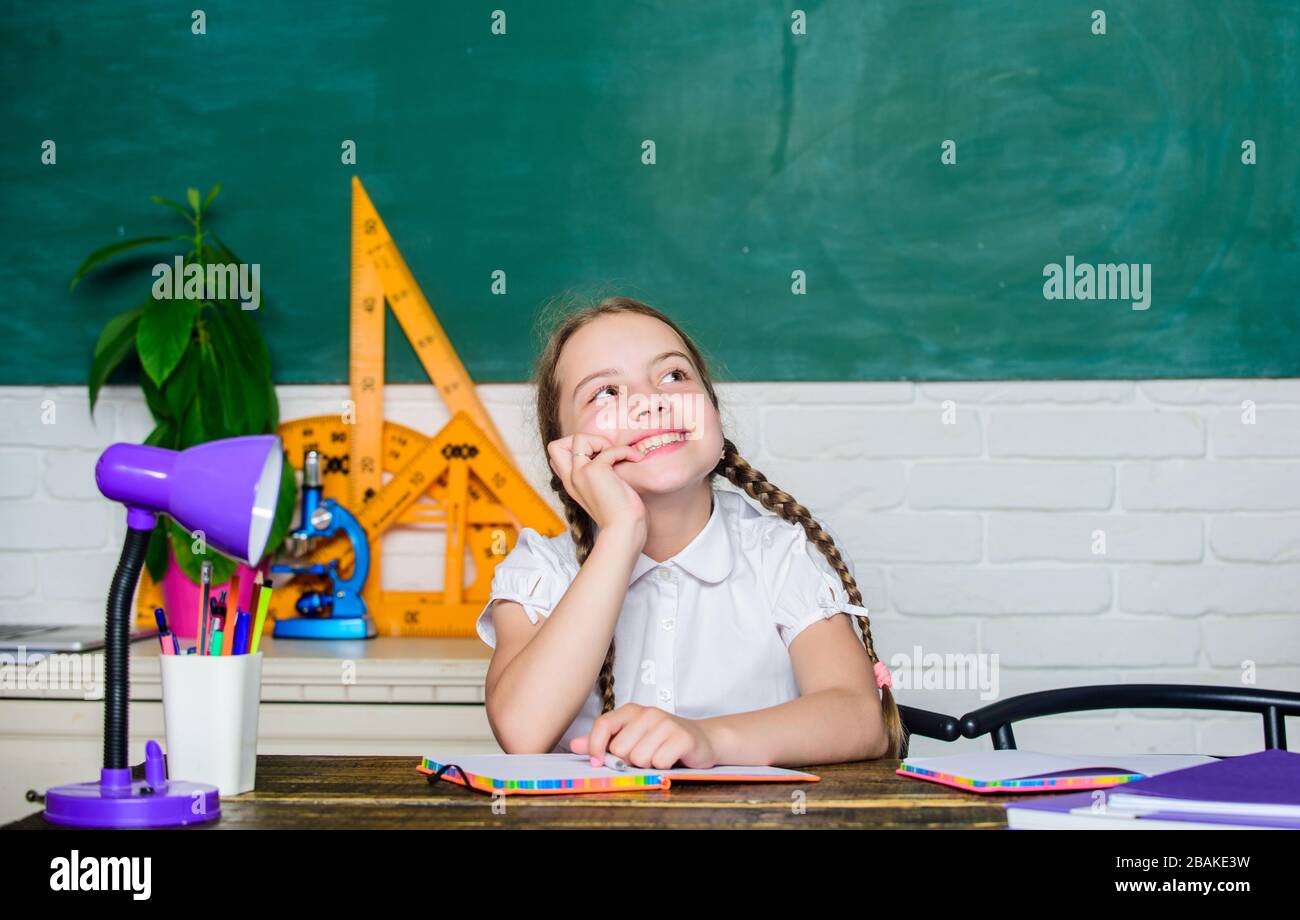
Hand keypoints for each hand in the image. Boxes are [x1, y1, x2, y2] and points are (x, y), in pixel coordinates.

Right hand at [547, 432, 646, 539]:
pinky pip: (609, 449)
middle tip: (605, 452)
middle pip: (555, 444)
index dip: (575, 448)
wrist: (624, 530)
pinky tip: (636, 458)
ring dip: (602, 441)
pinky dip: (625, 450)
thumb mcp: (603, 489)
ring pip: (579, 438)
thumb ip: (598, 473)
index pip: (556, 455)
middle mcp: (571, 477)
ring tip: (619, 456)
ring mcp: (580, 474)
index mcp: (571, 483)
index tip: (598, 457)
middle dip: (581, 440)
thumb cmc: (620, 513)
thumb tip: (608, 451)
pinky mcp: (595, 471)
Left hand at [569, 703, 718, 769]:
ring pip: (639, 758)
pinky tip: (670, 758)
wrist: (701, 739)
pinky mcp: (682, 737)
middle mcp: (648, 713)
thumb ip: (602, 741)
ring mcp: (666, 723)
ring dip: (648, 765)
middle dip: (629, 760)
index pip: (603, 724)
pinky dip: (663, 767)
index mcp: (631, 711)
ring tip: (659, 756)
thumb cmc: (661, 740)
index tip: (597, 762)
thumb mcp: (631, 737)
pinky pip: (659, 762)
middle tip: (644, 755)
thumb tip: (575, 745)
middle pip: (620, 749)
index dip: (595, 746)